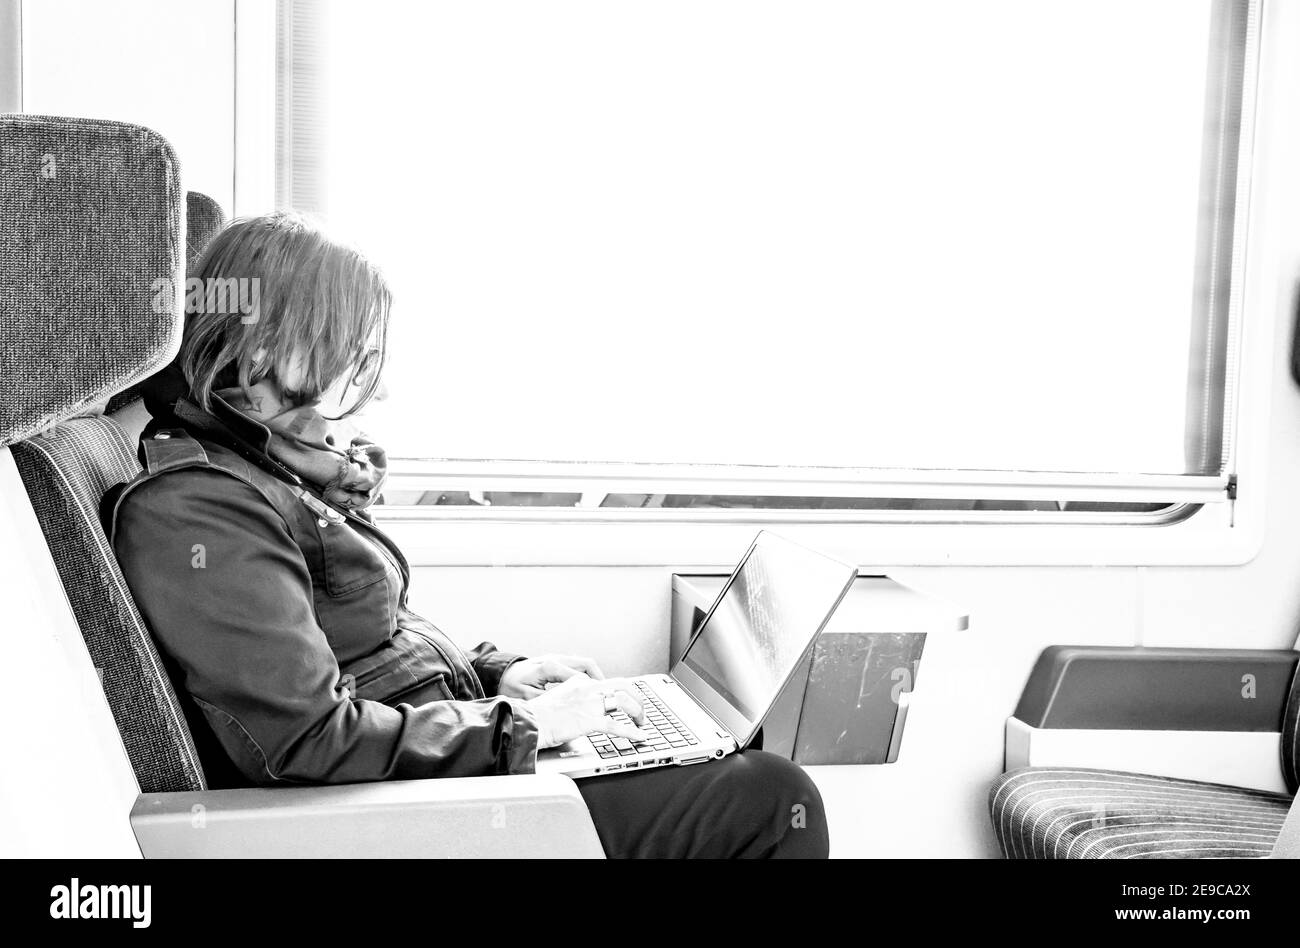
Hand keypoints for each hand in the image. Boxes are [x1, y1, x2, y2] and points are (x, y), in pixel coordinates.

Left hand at [498, 653, 605, 698]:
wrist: (499, 674)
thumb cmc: (510, 685)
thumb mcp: (527, 697)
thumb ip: (548, 701)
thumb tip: (565, 708)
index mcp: (550, 667)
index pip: (581, 676)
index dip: (594, 688)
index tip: (603, 699)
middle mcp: (556, 659)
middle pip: (587, 664)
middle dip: (600, 679)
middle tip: (609, 694)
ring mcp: (557, 659)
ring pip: (584, 664)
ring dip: (595, 677)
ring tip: (603, 692)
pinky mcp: (556, 663)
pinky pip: (577, 666)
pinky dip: (586, 675)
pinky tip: (589, 688)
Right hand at [526, 673, 649, 748]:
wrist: (527, 722)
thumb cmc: (538, 716)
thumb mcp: (559, 699)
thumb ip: (575, 700)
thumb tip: (586, 710)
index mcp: (579, 682)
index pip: (608, 682)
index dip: (622, 692)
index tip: (628, 700)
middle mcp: (587, 688)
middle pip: (623, 685)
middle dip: (637, 697)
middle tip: (640, 710)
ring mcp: (589, 704)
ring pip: (624, 701)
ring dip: (638, 712)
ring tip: (642, 722)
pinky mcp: (589, 720)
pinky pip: (617, 726)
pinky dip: (632, 732)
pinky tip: (639, 737)